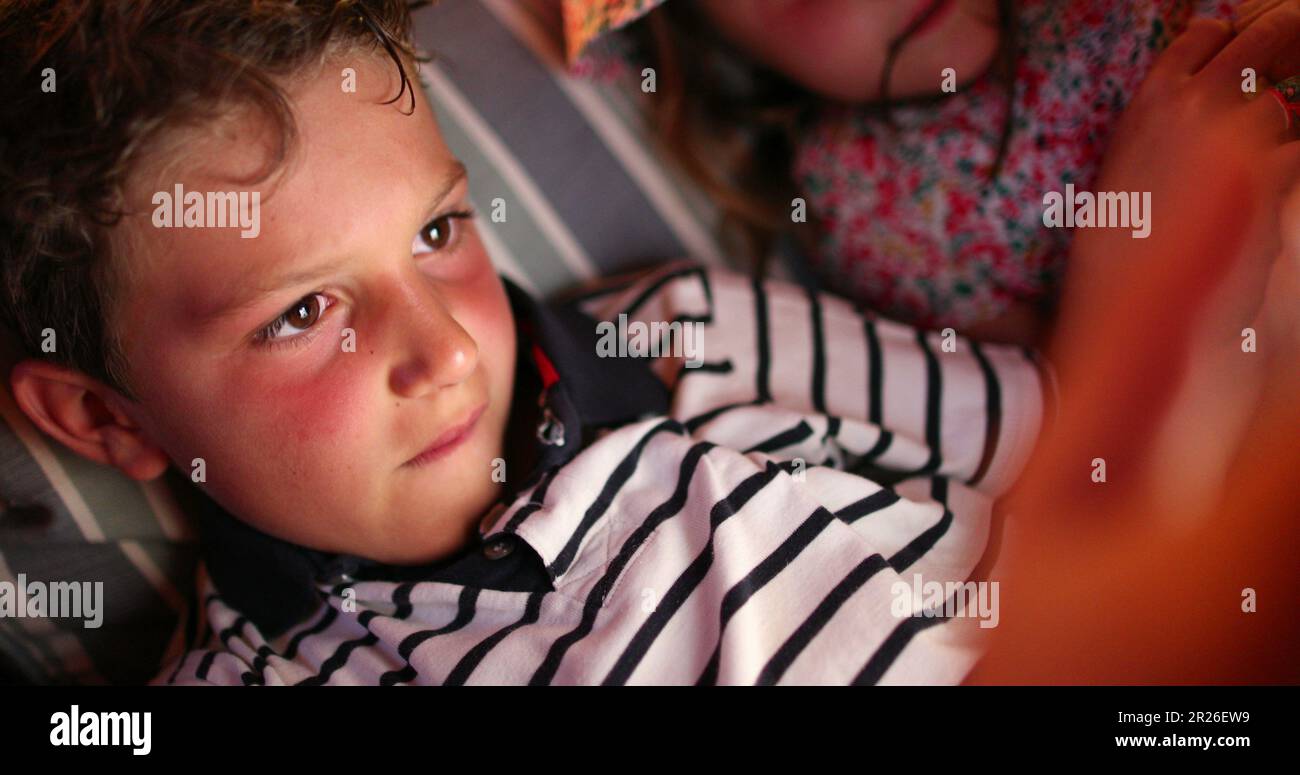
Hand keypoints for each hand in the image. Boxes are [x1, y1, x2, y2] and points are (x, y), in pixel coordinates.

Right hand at [1058, 10, 1299, 353]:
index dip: (1218, 37)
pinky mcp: (1270, 177)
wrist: (1133, 301)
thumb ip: (1157, 138)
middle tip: (1286, 32)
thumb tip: (1189, 124)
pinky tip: (1262, 189)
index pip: (1199, 38)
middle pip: (1256, 44)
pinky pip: (1296, 155)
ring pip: (1279, 109)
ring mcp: (1236, 138)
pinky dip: (1286, 168)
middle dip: (1274, 38)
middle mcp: (1192, 110)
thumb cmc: (1116, 254)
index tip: (1227, 39)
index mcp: (1147, 107)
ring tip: (1249, 165)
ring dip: (1273, 131)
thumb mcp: (1121, 178)